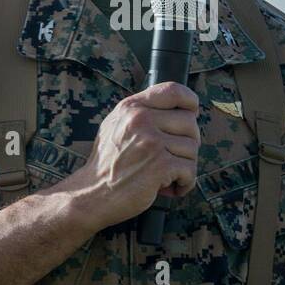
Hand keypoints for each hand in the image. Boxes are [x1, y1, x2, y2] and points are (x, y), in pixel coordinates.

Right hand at [58, 81, 200, 231]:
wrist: (92, 194)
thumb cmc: (107, 163)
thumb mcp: (116, 125)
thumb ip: (142, 112)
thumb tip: (180, 108)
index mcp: (132, 107)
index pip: (174, 90)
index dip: (190, 101)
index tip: (192, 113)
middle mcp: (141, 120)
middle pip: (190, 122)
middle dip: (188, 143)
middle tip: (174, 157)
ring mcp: (151, 142)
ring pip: (192, 148)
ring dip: (185, 166)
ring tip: (167, 175)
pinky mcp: (159, 165)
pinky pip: (190, 169)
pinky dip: (185, 182)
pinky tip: (170, 187)